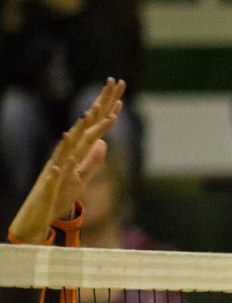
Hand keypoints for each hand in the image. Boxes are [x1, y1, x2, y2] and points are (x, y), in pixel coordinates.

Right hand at [8, 78, 123, 242]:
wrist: (40, 213)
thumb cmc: (61, 193)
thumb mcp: (82, 175)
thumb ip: (93, 159)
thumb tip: (103, 142)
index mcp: (74, 153)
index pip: (94, 129)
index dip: (107, 112)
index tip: (120, 94)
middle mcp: (65, 155)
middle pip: (83, 130)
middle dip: (96, 110)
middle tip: (108, 89)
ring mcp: (57, 168)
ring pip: (67, 148)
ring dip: (76, 133)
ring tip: (87, 117)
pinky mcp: (50, 186)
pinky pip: (55, 176)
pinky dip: (60, 168)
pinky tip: (63, 160)